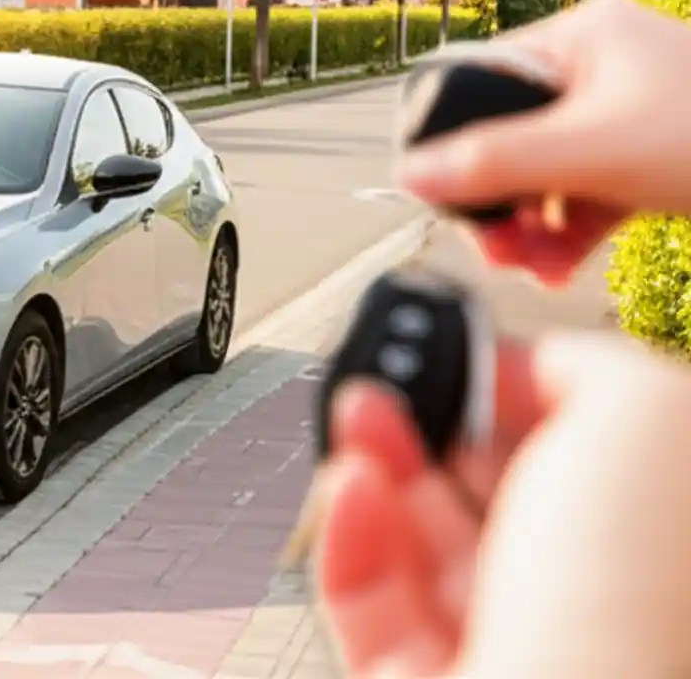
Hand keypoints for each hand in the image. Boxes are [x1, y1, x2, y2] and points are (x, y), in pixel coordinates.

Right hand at [313, 330, 690, 677]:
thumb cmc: (633, 613)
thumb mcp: (650, 419)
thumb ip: (590, 368)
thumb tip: (517, 370)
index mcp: (658, 552)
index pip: (592, 457)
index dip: (530, 396)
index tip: (477, 358)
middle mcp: (595, 605)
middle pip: (500, 496)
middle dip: (439, 424)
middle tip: (398, 379)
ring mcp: (511, 650)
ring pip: (428, 545)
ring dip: (382, 463)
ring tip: (355, 412)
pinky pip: (374, 602)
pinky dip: (353, 536)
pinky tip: (350, 485)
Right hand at [396, 0, 690, 284]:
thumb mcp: (593, 152)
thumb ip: (494, 162)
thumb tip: (411, 175)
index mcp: (581, 37)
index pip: (481, 82)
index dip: (456, 144)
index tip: (453, 200)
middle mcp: (600, 69)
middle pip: (510, 137)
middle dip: (500, 202)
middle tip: (495, 250)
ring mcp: (625, 117)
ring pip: (546, 175)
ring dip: (531, 228)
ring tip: (529, 269)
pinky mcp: (647, 161)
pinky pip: (585, 196)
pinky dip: (568, 234)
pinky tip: (559, 269)